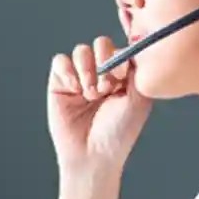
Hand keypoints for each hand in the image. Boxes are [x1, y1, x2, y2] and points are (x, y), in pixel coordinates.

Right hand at [47, 36, 153, 175]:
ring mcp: (79, 78)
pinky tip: (75, 90)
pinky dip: (68, 71)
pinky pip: (60, 61)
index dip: (121, 57)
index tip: (121, 77)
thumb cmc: (119, 132)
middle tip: (106, 88)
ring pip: (81, 50)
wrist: (93, 154)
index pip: (121, 47)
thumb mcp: (139, 99)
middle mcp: (101, 73)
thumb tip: (134, 44)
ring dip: (87, 70)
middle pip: (100, 44)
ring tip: (91, 94)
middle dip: (104, 62)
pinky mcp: (59, 84)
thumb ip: (138, 70)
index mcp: (122, 75)